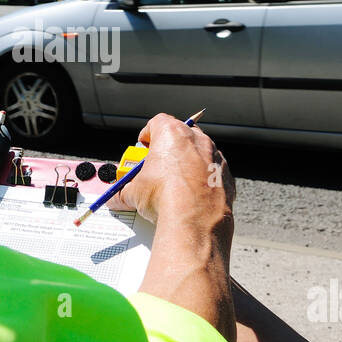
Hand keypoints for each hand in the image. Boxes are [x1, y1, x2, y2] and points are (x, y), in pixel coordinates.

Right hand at [109, 113, 234, 226]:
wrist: (194, 219)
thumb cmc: (165, 196)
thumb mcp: (134, 193)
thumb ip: (123, 191)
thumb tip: (116, 198)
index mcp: (171, 133)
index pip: (157, 122)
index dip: (147, 135)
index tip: (143, 148)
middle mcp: (196, 139)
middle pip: (180, 136)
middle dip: (168, 149)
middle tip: (156, 167)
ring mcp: (213, 156)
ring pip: (199, 153)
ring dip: (187, 164)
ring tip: (174, 185)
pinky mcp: (225, 175)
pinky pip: (212, 172)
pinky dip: (203, 180)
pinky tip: (191, 196)